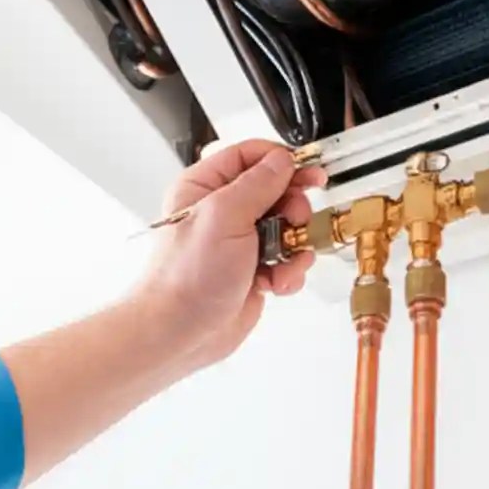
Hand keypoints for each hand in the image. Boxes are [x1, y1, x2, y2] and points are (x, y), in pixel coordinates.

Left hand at [136, 140, 326, 368]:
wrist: (181, 332)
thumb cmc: (186, 278)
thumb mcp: (224, 217)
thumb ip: (258, 184)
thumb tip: (282, 162)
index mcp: (204, 187)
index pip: (250, 156)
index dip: (282, 160)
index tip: (307, 170)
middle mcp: (222, 212)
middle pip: (276, 190)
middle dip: (293, 207)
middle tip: (296, 218)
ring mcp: (240, 242)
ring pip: (288, 227)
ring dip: (294, 245)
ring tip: (283, 259)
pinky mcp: (254, 270)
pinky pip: (288, 260)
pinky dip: (290, 272)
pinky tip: (276, 282)